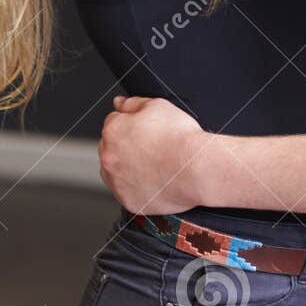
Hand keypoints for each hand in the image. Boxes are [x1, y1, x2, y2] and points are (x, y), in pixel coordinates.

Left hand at [98, 96, 206, 214]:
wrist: (197, 168)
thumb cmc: (180, 138)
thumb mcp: (158, 105)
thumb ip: (133, 103)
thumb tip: (120, 103)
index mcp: (113, 131)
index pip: (113, 123)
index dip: (131, 124)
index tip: (145, 131)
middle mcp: (109, 158)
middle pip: (111, 148)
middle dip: (126, 146)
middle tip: (151, 148)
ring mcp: (117, 182)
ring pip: (115, 173)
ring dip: (126, 168)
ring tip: (153, 165)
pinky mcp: (129, 202)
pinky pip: (127, 193)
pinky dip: (136, 188)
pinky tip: (154, 180)